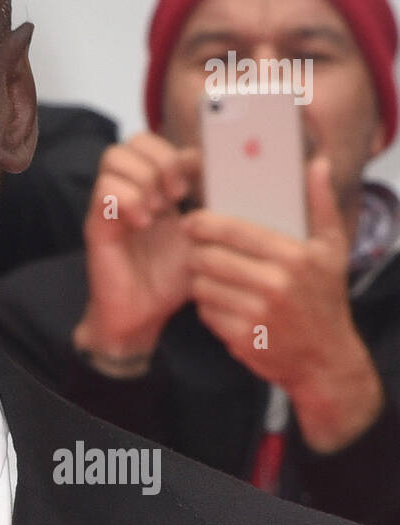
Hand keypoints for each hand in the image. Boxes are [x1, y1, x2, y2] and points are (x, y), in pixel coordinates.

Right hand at [75, 133, 199, 363]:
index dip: (179, 153)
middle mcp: (129, 192)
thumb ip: (212, 208)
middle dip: (161, 159)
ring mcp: (110, 207)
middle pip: (132, 141)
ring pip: (114, 157)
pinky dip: (128, 200)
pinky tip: (143, 223)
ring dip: (143, 178)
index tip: (199, 181)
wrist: (143, 317)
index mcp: (155, 191)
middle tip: (178, 193)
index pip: (155, 144)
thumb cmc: (171, 280)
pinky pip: (104, 191)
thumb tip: (232, 180)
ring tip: (159, 208)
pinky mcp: (97, 225)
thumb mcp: (202, 238)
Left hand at [182, 156, 382, 452]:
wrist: (326, 361)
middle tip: (196, 250)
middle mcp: (276, 284)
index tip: (191, 221)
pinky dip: (208, 308)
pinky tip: (223, 304)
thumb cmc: (326, 299)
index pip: (233, 230)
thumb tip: (318, 164)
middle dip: (197, 253)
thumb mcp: (332, 251)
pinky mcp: (242, 338)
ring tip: (211, 278)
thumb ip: (321, 205)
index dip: (204, 223)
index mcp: (295, 257)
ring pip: (201, 286)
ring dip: (200, 281)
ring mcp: (258, 314)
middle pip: (208, 258)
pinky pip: (205, 313)